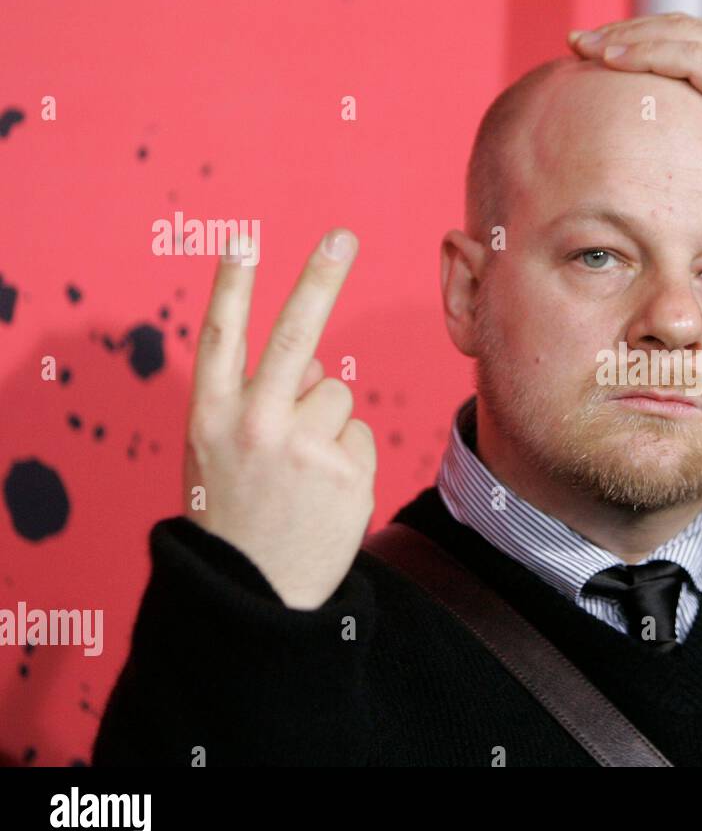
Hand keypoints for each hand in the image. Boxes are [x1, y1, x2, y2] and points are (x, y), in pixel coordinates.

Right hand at [183, 230, 375, 609]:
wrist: (254, 594)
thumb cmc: (236, 514)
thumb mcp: (219, 454)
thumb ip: (256, 401)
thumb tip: (314, 366)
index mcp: (210, 416)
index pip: (221, 337)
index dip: (232, 286)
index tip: (242, 239)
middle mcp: (253, 424)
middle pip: (295, 335)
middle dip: (319, 278)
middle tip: (342, 235)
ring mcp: (302, 448)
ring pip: (340, 396)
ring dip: (330, 425)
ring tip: (303, 474)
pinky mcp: (346, 473)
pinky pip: (361, 436)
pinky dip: (350, 459)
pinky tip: (324, 494)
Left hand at [568, 12, 701, 181]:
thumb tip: (676, 184)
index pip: (685, 42)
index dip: (640, 42)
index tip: (598, 53)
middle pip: (675, 28)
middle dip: (624, 32)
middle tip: (579, 41)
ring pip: (675, 33)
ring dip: (624, 37)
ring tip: (585, 47)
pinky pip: (686, 54)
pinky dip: (644, 52)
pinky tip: (612, 59)